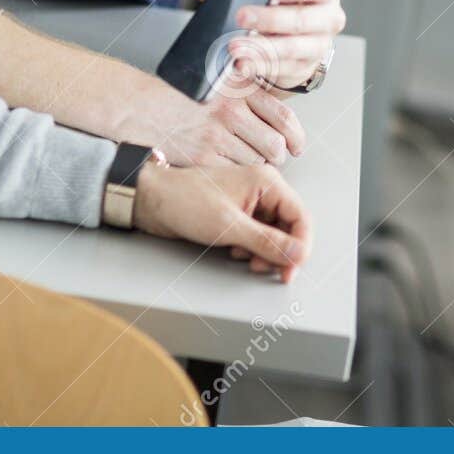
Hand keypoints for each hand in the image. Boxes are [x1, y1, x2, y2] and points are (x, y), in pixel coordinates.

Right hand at [126, 76, 304, 166]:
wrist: (147, 107)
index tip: (296, 145)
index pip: (284, 117)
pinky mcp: (203, 156)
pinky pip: (235, 172)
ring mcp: (217, 135)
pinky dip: (236, 173)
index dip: (295, 137)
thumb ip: (249, 93)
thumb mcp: (221, 81)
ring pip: (256, 163)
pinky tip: (227, 165)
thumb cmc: (183, 95)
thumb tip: (278, 114)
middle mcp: (232, 111)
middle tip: (272, 157)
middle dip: (277, 156)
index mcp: (240, 88)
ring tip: (245, 159)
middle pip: (274, 146)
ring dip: (256, 166)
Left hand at [133, 161, 311, 281]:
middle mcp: (263, 190)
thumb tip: (297, 254)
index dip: (301, 244)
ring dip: (265, 252)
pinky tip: (235, 251)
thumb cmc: (184, 201)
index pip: (300, 216)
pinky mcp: (239, 214)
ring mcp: (251, 202)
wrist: (152, 201)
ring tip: (247, 259)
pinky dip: (251, 248)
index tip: (294, 267)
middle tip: (270, 271)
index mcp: (267, 182)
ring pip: (274, 234)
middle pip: (289, 227)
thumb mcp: (229, 227)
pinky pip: (258, 235)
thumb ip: (267, 242)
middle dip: (281, 252)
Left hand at [189, 0, 344, 89]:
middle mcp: (328, 20)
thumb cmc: (283, 7)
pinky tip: (241, 64)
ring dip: (262, 48)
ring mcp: (318, 47)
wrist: (298, 38)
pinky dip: (259, 67)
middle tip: (242, 17)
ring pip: (292, 48)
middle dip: (271, 19)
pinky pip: (281, 69)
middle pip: (303, 20)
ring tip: (235, 47)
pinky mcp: (303, 69)